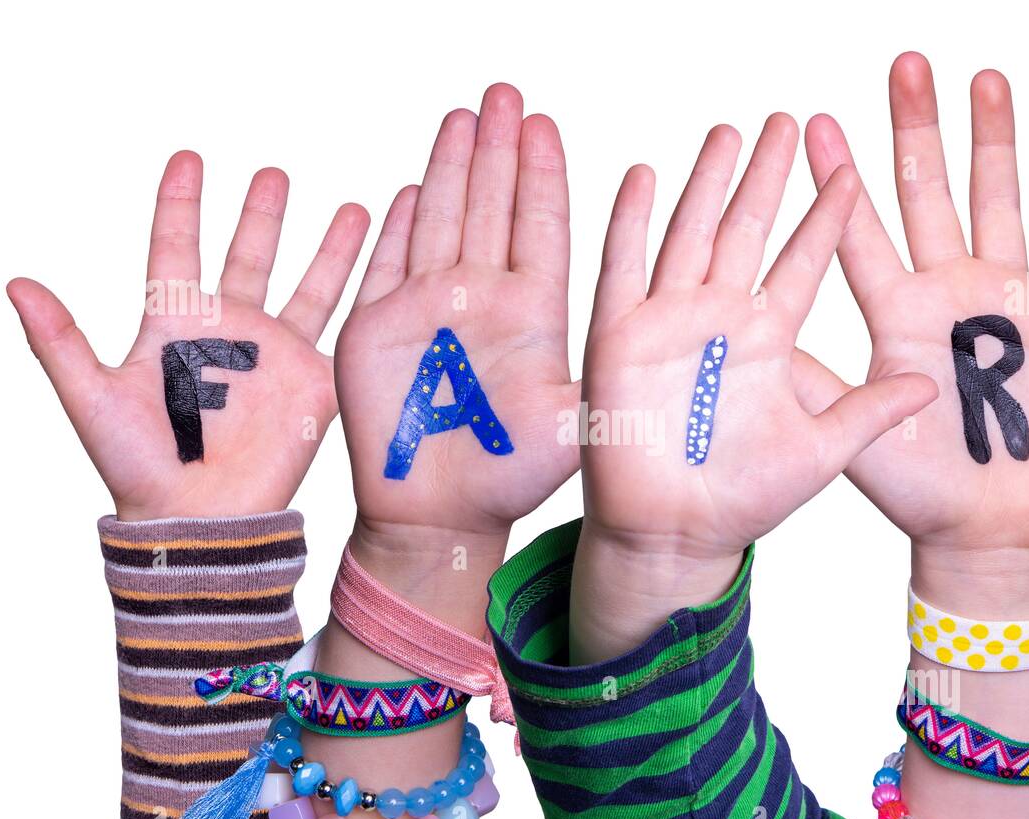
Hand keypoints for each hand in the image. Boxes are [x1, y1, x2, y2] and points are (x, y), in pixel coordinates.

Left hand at [9, 151, 368, 520]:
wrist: (202, 520)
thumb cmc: (140, 466)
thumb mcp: (92, 398)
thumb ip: (60, 340)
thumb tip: (15, 283)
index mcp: (176, 326)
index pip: (176, 249)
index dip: (181, 204)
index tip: (188, 158)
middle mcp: (229, 334)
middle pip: (249, 256)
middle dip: (262, 214)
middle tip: (273, 173)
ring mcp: (275, 357)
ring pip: (308, 286)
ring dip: (329, 248)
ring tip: (357, 208)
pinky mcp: (313, 385)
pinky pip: (344, 333)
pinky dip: (367, 299)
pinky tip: (387, 268)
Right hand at [335, 84, 577, 554]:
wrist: (440, 514)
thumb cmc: (508, 477)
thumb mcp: (571, 431)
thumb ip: (601, 389)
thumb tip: (651, 355)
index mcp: (533, 314)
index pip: (538, 226)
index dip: (540, 175)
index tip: (545, 125)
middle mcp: (483, 300)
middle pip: (491, 207)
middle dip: (498, 149)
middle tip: (507, 94)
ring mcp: (428, 309)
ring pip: (443, 220)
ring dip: (452, 168)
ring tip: (464, 117)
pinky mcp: (377, 328)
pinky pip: (387, 264)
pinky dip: (396, 226)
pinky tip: (412, 188)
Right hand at [572, 115, 937, 660]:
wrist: (677, 534)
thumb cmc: (744, 499)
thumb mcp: (823, 451)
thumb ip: (870, 411)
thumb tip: (930, 385)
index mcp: (769, 339)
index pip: (800, 262)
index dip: (824, 218)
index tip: (852, 173)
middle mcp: (721, 319)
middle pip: (746, 231)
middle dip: (766, 178)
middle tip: (787, 122)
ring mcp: (669, 323)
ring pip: (690, 235)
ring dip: (707, 185)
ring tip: (730, 134)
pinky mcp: (620, 338)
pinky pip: (624, 269)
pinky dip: (630, 224)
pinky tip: (645, 176)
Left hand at [803, 54, 1028, 612]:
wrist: (990, 531)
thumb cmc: (919, 493)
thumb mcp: (846, 438)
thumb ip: (809, 385)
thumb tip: (746, 338)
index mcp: (892, 317)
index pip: (856, 236)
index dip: (835, 183)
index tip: (811, 126)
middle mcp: (946, 296)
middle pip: (927, 195)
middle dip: (914, 131)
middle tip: (903, 65)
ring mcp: (1005, 301)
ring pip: (998, 201)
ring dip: (992, 141)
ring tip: (981, 80)